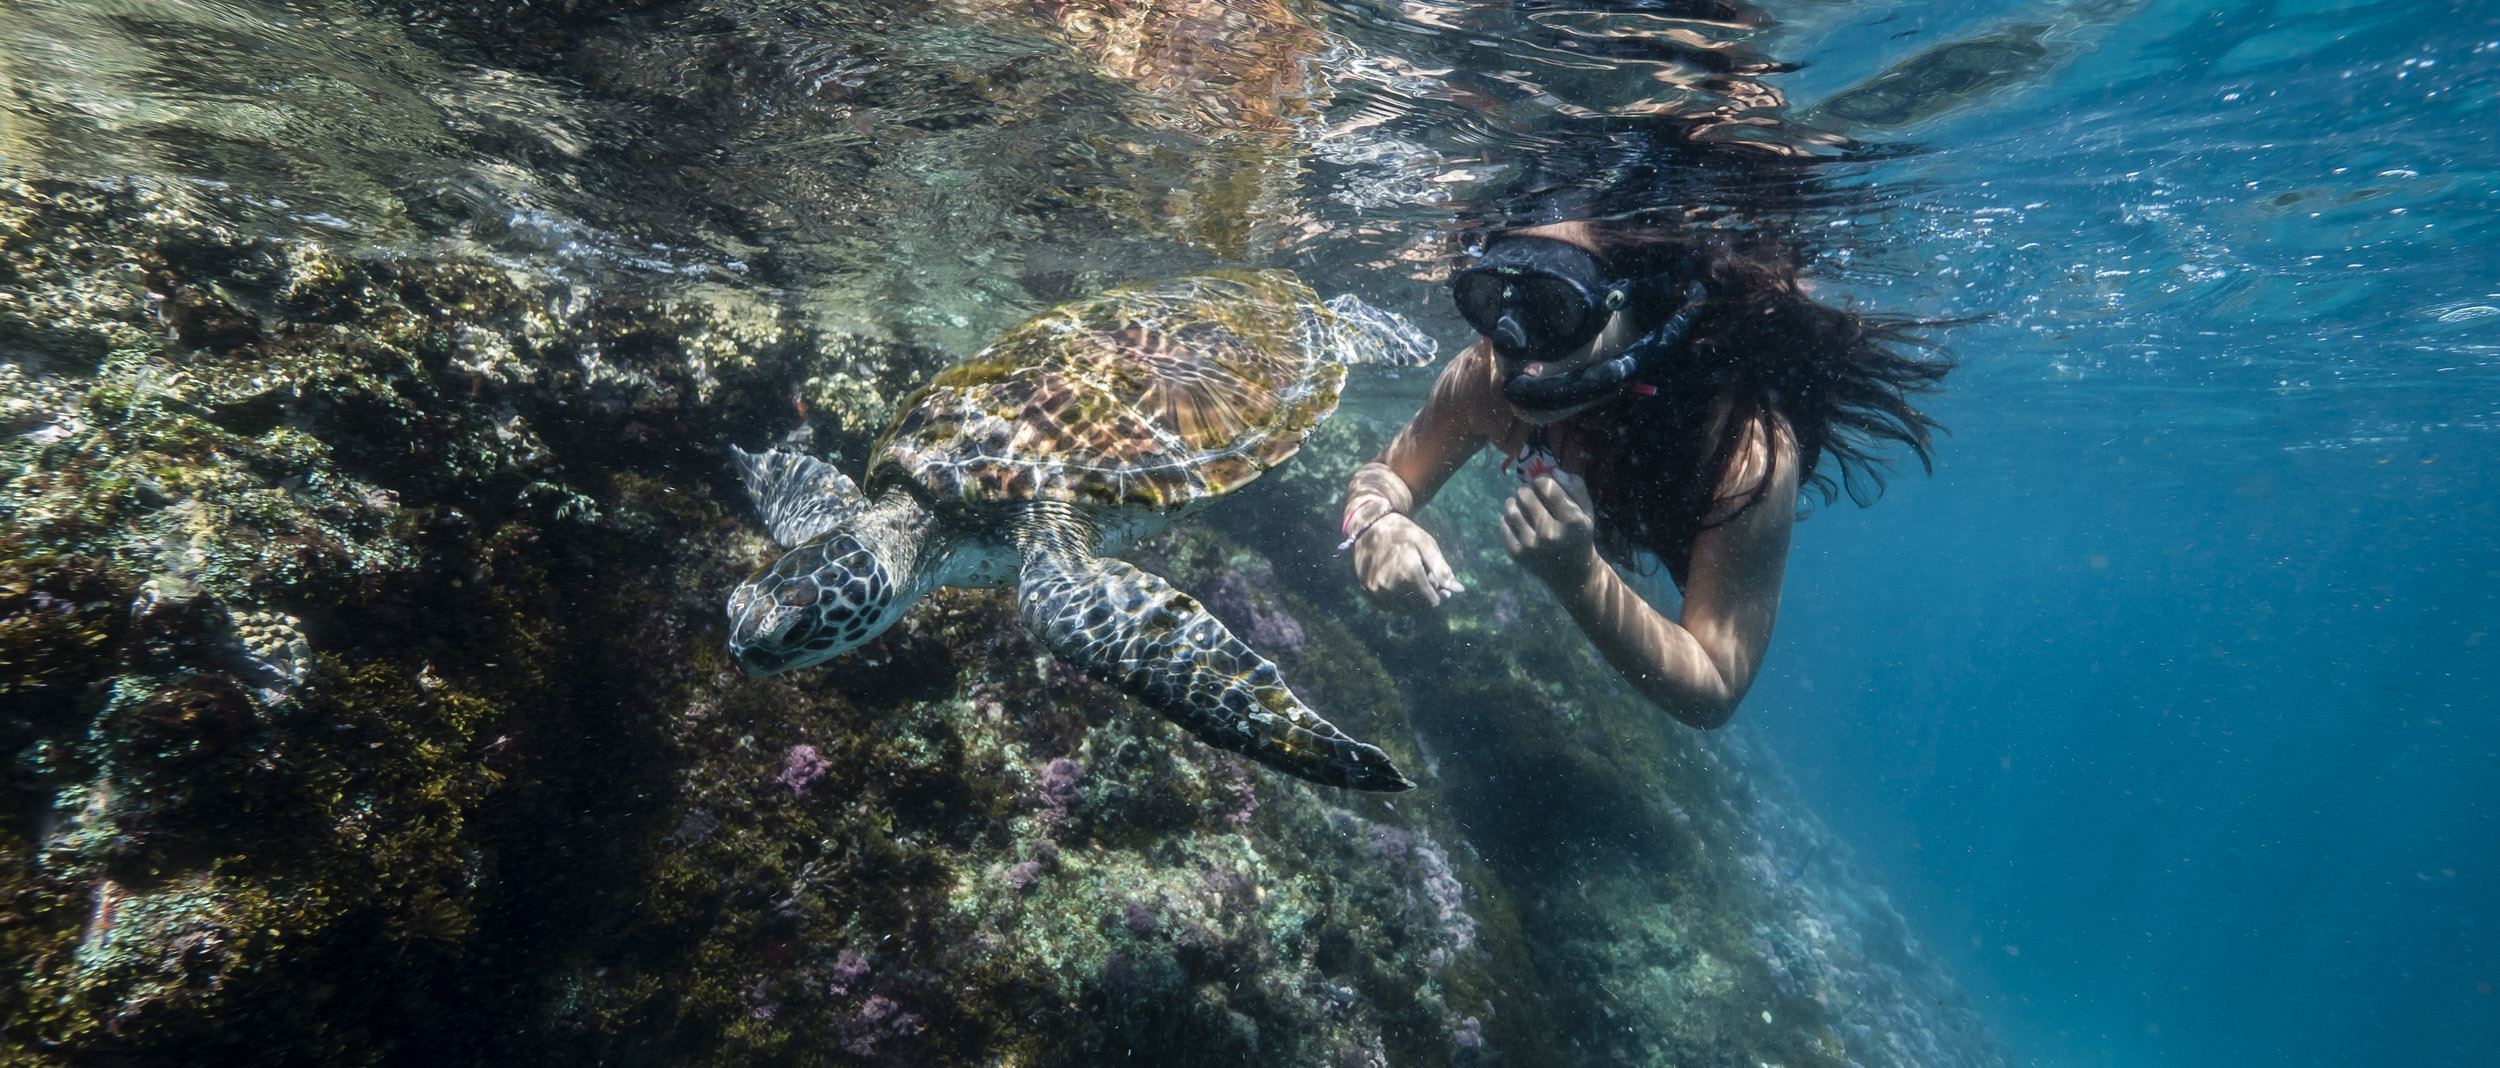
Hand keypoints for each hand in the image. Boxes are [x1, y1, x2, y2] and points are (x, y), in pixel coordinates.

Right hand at [1352, 512, 1464, 611]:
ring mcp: (1376, 590)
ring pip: (1403, 608)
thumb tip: (1459, 590)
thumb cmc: (1402, 533)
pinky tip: (1396, 581)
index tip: (1434, 578)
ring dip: (1411, 598)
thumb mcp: (1426, 544)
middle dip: (1425, 595)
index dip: (1438, 592)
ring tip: (1409, 577)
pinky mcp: (1367, 592)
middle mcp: (1390, 585)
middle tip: (1424, 575)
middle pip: (1418, 606)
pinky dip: (1396, 599)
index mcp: (1408, 572)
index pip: (1432, 601)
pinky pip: (1388, 606)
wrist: (1370, 525)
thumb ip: (1442, 569)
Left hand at [1501, 473, 1599, 591]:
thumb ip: (1576, 487)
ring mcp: (1533, 546)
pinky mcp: (1518, 555)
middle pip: (1525, 494)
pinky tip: (1517, 520)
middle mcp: (1551, 533)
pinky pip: (1503, 524)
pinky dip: (1507, 519)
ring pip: (1511, 508)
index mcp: (1572, 520)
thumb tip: (1553, 470)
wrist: (1572, 574)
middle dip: (1526, 489)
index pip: (1546, 485)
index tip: (1542, 484)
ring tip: (1520, 503)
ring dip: (1513, 501)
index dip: (1541, 479)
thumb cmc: (1578, 535)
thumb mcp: (1587, 512)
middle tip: (1529, 494)